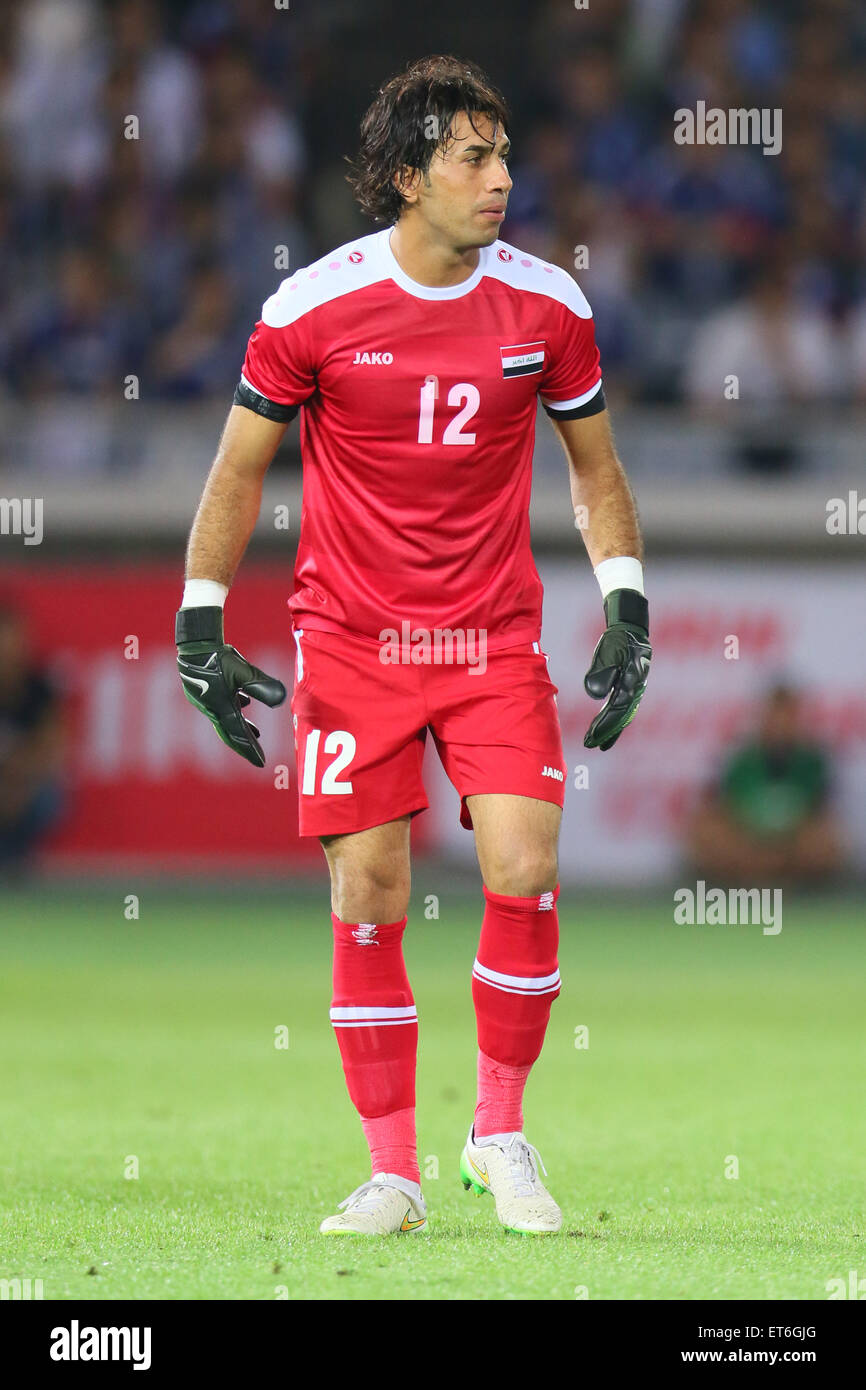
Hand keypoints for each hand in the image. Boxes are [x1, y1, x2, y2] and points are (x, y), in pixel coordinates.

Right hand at [176, 607, 285, 766]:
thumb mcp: (243, 672)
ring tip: (256, 731)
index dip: (251, 749)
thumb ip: (261, 686)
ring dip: (241, 726)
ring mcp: (205, 701)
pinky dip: (234, 708)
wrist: (195, 644)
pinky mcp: (202, 691)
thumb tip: (282, 699)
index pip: (239, 735)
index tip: (261, 762)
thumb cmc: (218, 657)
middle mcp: (212, 709)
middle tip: (257, 755)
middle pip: (230, 732)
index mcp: (221, 708)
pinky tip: (243, 702)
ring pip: (225, 718)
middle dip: (245, 744)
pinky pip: (221, 705)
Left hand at [583, 588, 650, 750]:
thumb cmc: (618, 639)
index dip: (604, 724)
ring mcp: (635, 689)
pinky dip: (615, 721)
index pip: (616, 708)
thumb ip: (602, 672)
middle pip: (621, 716)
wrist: (631, 629)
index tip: (592, 736)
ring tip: (598, 743)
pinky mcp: (631, 688)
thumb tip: (596, 695)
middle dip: (606, 732)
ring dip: (611, 730)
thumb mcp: (608, 652)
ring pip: (624, 715)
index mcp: (631, 680)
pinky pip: (624, 709)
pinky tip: (606, 728)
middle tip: (591, 745)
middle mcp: (636, 688)